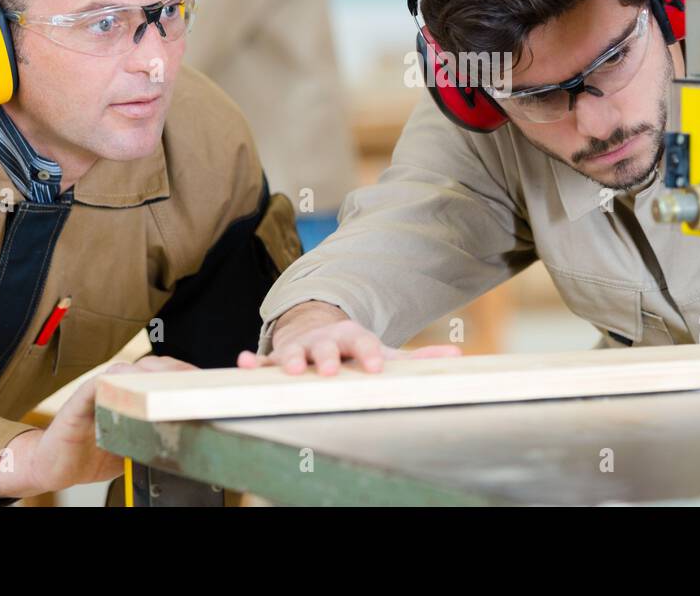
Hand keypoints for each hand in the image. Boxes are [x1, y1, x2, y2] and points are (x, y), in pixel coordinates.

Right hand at [0, 354, 196, 499]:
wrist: (56, 466)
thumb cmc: (98, 453)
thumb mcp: (138, 445)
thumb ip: (161, 433)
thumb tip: (199, 434)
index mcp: (139, 394)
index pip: (170, 376)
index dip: (191, 377)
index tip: (212, 386)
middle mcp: (123, 386)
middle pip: (157, 367)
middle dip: (180, 374)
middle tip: (199, 389)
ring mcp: (103, 390)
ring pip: (133, 370)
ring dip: (155, 375)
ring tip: (174, 389)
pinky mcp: (81, 400)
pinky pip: (100, 384)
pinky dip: (116, 382)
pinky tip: (131, 387)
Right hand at [237, 300, 460, 375]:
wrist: (318, 329)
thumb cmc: (356, 348)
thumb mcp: (386, 350)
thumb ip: (419, 358)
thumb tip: (458, 355)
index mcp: (354, 337)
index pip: (364, 343)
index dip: (370, 353)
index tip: (376, 366)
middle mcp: (326, 341)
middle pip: (327, 348)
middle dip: (327, 357)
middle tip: (328, 371)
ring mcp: (301, 347)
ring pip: (293, 353)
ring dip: (291, 359)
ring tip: (291, 369)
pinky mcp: (278, 356)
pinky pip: (262, 360)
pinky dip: (251, 363)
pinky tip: (241, 363)